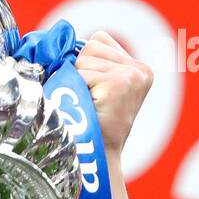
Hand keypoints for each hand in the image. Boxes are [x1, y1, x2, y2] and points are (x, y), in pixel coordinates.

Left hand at [74, 30, 152, 154]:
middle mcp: (140, 70)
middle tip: (89, 101)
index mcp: (140, 69)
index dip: (87, 64)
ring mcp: (131, 76)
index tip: (92, 91)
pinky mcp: (119, 83)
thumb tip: (58, 43)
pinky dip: (76, 91)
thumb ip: (94, 64)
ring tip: (90, 105)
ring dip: (78, 83)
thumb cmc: (94, 127)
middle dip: (81, 72)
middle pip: (91, 46)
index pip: (99, 40)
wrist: (99, 158)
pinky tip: (88, 108)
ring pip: (83, 58)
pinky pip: (80, 74)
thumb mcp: (102, 89)